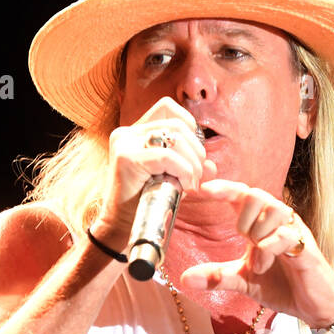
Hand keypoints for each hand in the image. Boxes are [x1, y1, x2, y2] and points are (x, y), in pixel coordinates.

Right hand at [94, 98, 215, 244]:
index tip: (193, 154)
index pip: (168, 108)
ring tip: (191, 184)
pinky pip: (167, 157)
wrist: (121, 226)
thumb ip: (192, 168)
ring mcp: (125, 143)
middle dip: (197, 151)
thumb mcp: (174, 180)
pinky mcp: (126, 158)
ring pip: (175, 138)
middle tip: (198, 176)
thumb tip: (212, 166)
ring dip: (192, 163)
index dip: (189, 126)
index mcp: (136, 132)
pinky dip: (183, 171)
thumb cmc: (146, 202)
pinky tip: (185, 187)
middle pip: (177, 124)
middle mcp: (127, 132)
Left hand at [177, 179, 333, 328]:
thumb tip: (184, 279)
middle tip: (243, 240)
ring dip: (258, 231)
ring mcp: (294, 232)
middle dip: (242, 216)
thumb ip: (217, 276)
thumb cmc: (282, 286)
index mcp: (262, 224)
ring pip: (273, 209)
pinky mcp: (306, 246)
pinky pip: (284, 235)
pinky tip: (264, 266)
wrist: (314, 305)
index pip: (241, 194)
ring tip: (257, 257)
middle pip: (255, 194)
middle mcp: (279, 222)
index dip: (222, 187)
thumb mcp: (243, 281)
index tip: (201, 189)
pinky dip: (267, 250)